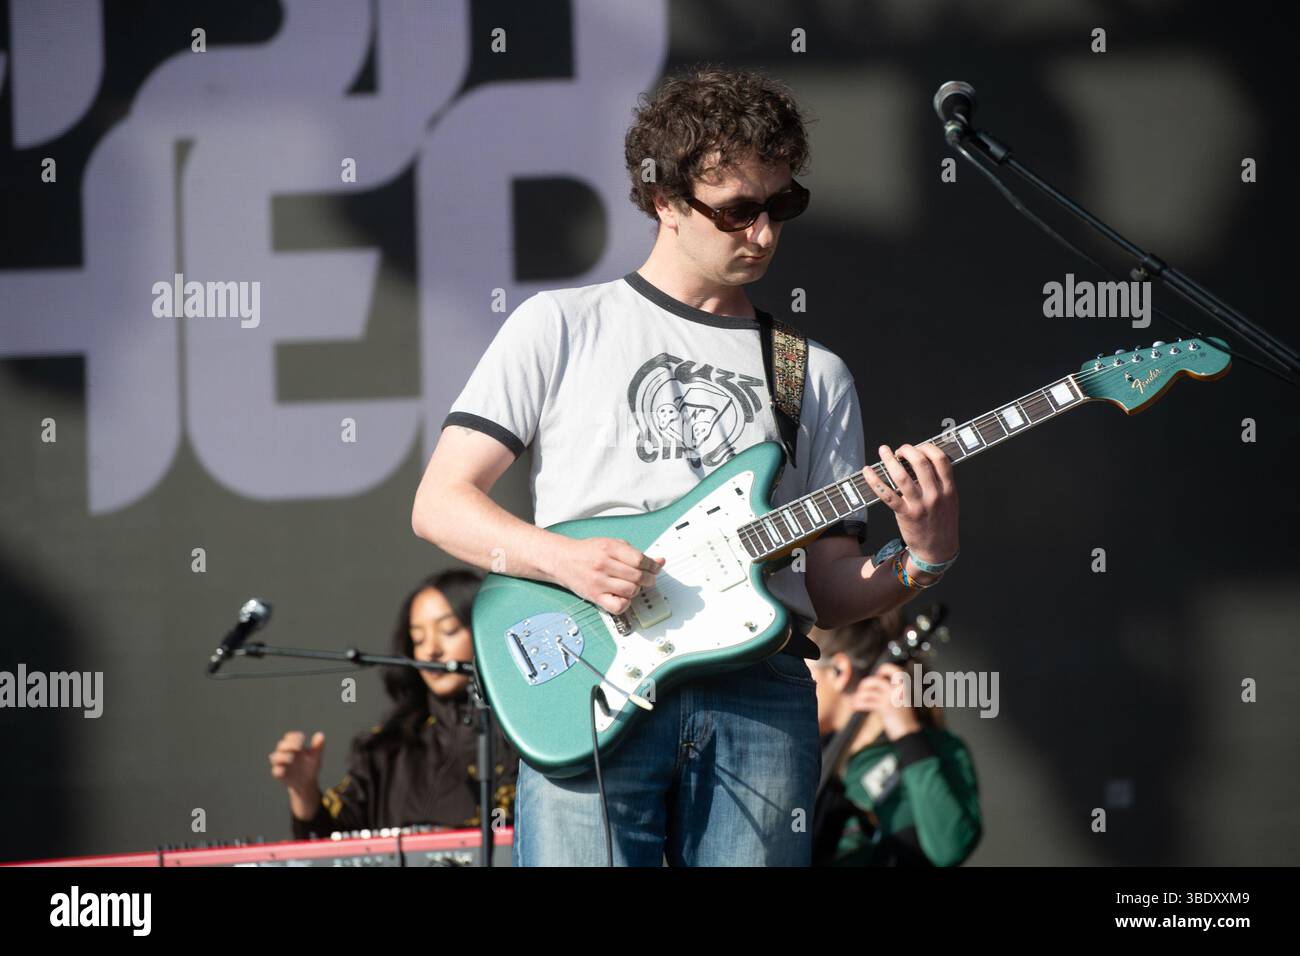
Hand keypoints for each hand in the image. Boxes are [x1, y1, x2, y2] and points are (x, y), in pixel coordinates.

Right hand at [269, 731, 324, 818]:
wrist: (307, 785)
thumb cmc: (311, 767)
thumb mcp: (316, 757)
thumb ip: (318, 747)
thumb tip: (320, 735)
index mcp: (296, 747)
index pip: (291, 737)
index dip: (294, 738)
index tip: (301, 741)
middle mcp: (287, 753)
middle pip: (282, 745)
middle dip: (288, 745)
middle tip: (297, 748)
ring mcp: (283, 764)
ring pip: (275, 757)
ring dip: (281, 756)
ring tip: (290, 758)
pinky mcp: (281, 774)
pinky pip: (276, 771)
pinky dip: (278, 770)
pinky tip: (283, 771)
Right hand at [559, 537, 664, 614]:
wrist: (563, 560)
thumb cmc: (587, 552)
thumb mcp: (612, 544)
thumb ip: (635, 553)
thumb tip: (659, 562)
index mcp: (609, 548)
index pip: (640, 560)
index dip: (653, 565)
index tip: (655, 568)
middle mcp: (603, 565)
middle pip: (638, 576)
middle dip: (648, 578)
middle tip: (648, 578)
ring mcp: (599, 582)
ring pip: (631, 590)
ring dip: (637, 589)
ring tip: (634, 585)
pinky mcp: (595, 596)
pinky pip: (618, 606)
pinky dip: (626, 603)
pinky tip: (624, 596)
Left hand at [847, 663, 922, 740]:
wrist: (908, 732)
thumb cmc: (904, 718)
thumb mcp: (901, 701)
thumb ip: (891, 692)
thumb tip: (874, 686)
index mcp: (904, 687)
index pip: (896, 671)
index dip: (884, 669)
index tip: (878, 673)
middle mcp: (898, 690)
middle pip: (876, 679)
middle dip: (865, 683)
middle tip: (862, 689)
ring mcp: (891, 698)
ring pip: (868, 691)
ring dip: (859, 696)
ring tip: (856, 699)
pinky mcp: (884, 707)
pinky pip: (866, 702)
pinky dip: (858, 704)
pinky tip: (855, 706)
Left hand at [862, 442, 958, 566]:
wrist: (938, 550)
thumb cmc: (942, 522)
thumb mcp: (950, 500)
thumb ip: (941, 481)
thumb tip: (924, 460)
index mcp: (948, 488)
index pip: (940, 458)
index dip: (926, 447)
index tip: (918, 448)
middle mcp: (935, 495)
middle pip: (920, 462)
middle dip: (907, 450)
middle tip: (899, 450)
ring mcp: (919, 505)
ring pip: (901, 476)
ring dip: (889, 459)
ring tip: (883, 451)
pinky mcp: (905, 514)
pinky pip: (887, 494)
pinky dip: (875, 481)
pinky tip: (867, 472)